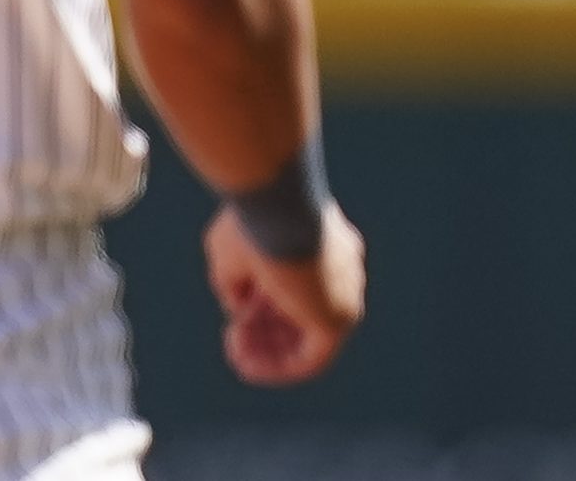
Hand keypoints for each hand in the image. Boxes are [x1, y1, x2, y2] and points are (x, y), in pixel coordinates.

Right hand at [203, 200, 364, 386]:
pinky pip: (312, 358)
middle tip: (234, 342)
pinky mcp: (338, 319)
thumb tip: (238, 309)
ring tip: (238, 358)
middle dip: (266, 332)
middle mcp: (341, 271)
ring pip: (307, 338)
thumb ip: (237, 281)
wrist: (277, 207)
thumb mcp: (232, 250)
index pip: (296, 285)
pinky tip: (250, 367)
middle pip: (303, 313)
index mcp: (324, 244)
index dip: (263, 304)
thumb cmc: (254, 221)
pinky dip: (281, 366)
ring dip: (271, 352)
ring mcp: (343, 296)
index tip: (236, 312)